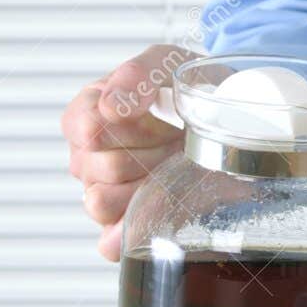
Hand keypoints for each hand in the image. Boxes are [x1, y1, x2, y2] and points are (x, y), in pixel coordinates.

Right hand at [62, 45, 193, 259]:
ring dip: (146, 186)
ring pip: (101, 203)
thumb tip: (110, 106)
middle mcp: (87, 157)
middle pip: (102, 167)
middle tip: (176, 138)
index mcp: (87, 114)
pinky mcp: (121, 227)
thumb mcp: (166, 63)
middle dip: (149, 152)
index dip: (125, 125)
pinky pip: (110, 243)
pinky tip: (160, 214)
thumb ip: (138, 73)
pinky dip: (133, 232)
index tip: (155, 112)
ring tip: (173, 167)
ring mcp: (102, 193)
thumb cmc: (187, 90)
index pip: (84, 128)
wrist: (223, 122)